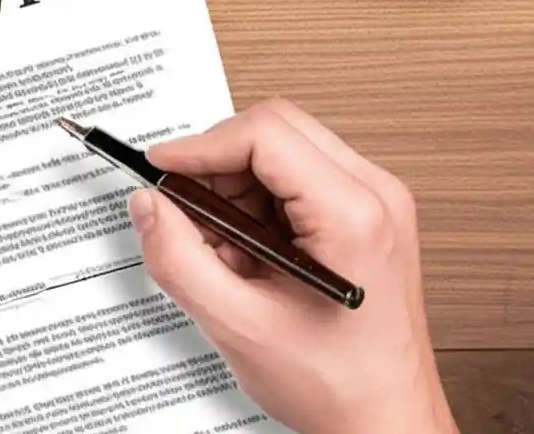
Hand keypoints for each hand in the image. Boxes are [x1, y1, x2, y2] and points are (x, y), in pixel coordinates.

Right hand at [130, 99, 455, 433]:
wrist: (384, 420)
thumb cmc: (339, 385)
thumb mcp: (238, 326)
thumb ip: (179, 260)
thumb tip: (149, 206)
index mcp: (354, 215)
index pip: (264, 134)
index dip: (200, 146)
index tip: (161, 169)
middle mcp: (374, 196)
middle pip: (274, 130)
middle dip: (216, 165)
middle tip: (184, 211)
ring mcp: (374, 203)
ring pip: (282, 150)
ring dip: (234, 189)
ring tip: (221, 250)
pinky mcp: (364, 215)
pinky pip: (296, 179)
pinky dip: (255, 206)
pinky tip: (246, 254)